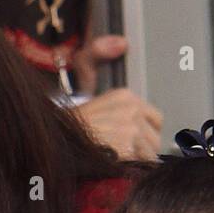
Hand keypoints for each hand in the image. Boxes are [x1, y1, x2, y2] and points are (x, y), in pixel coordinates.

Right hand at [73, 41, 163, 161]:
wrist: (57, 140)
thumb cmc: (72, 125)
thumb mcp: (89, 92)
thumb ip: (101, 63)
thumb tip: (123, 42)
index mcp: (126, 96)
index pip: (156, 119)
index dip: (147, 134)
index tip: (133, 143)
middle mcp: (131, 108)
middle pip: (156, 138)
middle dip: (144, 150)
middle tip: (124, 155)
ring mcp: (131, 128)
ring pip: (150, 154)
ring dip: (137, 162)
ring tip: (117, 161)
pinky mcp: (127, 146)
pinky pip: (141, 165)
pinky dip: (131, 170)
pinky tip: (116, 167)